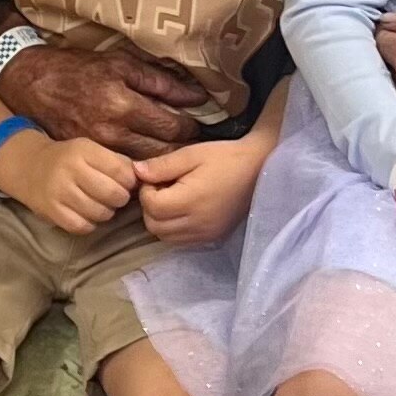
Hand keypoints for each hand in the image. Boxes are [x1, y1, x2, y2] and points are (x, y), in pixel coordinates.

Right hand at [0, 42, 206, 162]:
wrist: (33, 84)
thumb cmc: (79, 70)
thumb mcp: (120, 64)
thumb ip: (161, 82)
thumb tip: (196, 98)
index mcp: (123, 104)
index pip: (173, 128)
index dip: (190, 128)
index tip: (193, 125)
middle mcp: (111, 132)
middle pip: (162, 154)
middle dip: (179, 149)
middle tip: (184, 142)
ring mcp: (96, 150)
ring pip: (143, 169)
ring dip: (157, 163)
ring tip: (163, 153)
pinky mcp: (85, 161)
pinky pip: (120, 173)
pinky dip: (132, 172)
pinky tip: (135, 161)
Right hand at [0, 133, 138, 235]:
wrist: (28, 167)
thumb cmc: (68, 160)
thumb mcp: (90, 150)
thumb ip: (116, 162)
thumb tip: (143, 179)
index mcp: (84, 150)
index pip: (122, 171)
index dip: (130, 181)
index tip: (125, 183)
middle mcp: (70, 169)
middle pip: (114, 194)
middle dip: (120, 198)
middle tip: (114, 196)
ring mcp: (59, 192)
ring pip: (101, 213)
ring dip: (106, 212)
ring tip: (99, 204)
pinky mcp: (51, 212)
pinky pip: (83, 226)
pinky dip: (89, 224)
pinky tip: (86, 214)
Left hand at [136, 137, 261, 246]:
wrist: (260, 169)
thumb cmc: (225, 158)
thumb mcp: (191, 154)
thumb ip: (162, 165)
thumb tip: (136, 172)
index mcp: (192, 201)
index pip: (151, 206)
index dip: (146, 191)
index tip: (156, 178)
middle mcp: (198, 224)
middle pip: (154, 226)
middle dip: (150, 207)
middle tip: (161, 188)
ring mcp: (206, 234)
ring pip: (165, 237)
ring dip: (160, 220)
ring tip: (172, 198)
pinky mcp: (213, 238)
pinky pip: (181, 241)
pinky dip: (174, 228)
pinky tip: (183, 209)